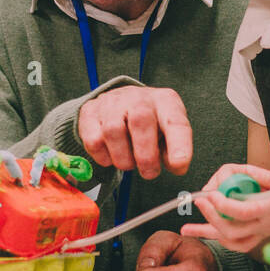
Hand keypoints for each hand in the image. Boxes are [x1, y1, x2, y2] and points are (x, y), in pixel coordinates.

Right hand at [77, 85, 192, 178]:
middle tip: (149, 172)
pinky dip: (103, 157)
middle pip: (140, 121)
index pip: (175, 121)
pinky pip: (93, 140)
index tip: (179, 164)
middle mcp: (139, 98)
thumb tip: (176, 166)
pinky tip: (112, 155)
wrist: (122, 101)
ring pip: (113, 131)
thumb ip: (175, 150)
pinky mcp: (90, 112)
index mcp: (165, 102)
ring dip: (123, 158)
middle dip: (145, 156)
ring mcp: (112, 102)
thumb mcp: (169, 131)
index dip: (179, 145)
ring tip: (129, 163)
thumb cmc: (151, 122)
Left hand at [182, 164, 269, 253]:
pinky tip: (209, 233)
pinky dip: (222, 238)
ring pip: (232, 241)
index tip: (211, 193)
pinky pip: (239, 244)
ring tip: (189, 228)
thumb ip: (263, 176)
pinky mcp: (265, 237)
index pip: (242, 210)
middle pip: (231, 228)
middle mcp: (266, 224)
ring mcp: (265, 233)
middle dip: (211, 216)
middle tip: (200, 200)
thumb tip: (241, 170)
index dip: (223, 203)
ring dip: (209, 232)